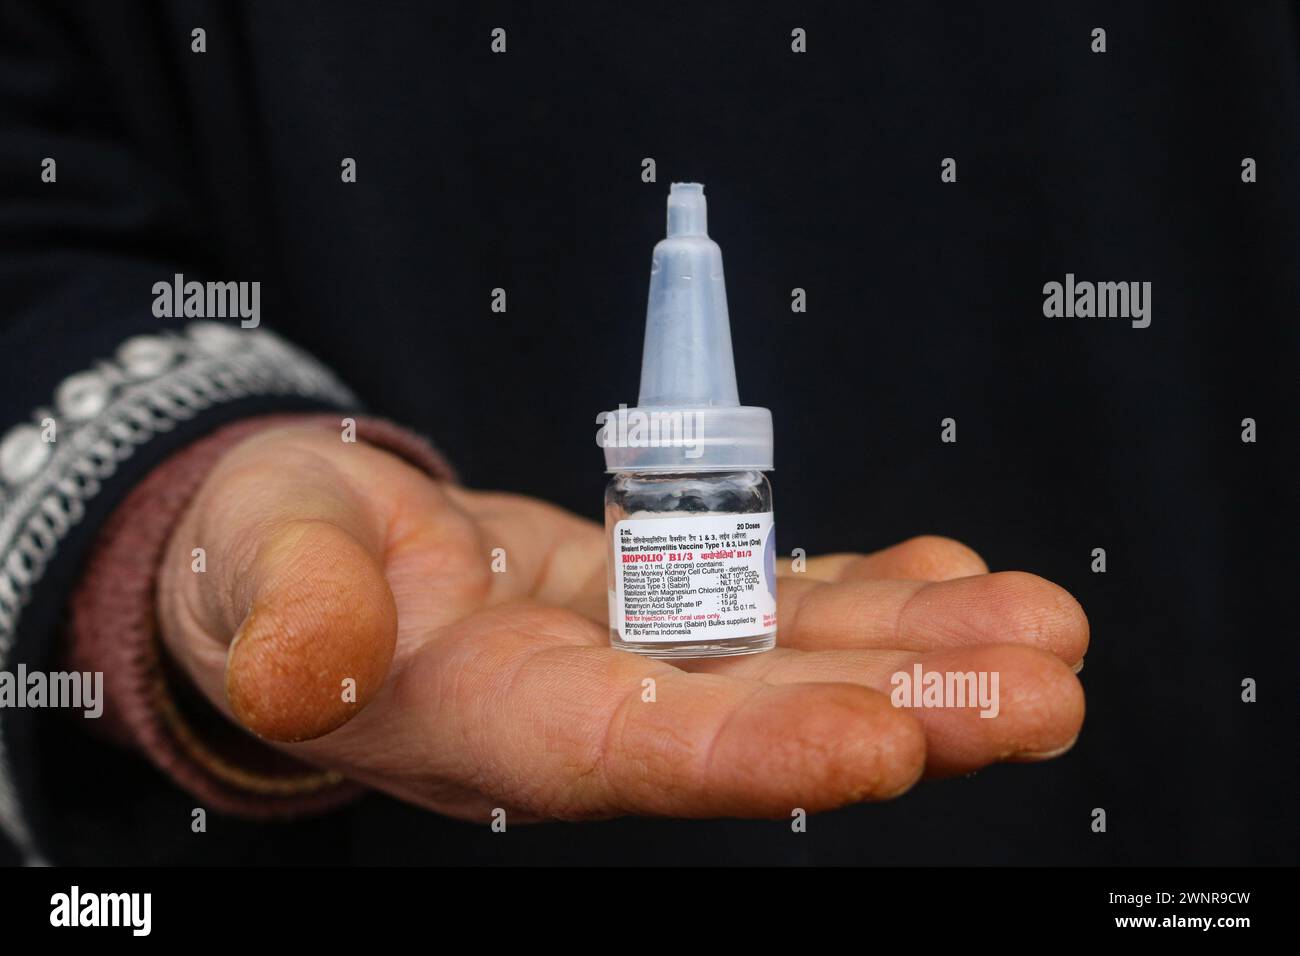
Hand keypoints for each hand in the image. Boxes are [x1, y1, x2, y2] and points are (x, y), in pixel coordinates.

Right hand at [158, 425, 1086, 820]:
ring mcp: (633, 656)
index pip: (622, 755)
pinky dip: (866, 593)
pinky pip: (777, 601)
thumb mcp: (252, 561)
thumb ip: (286, 610)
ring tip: (1043, 636)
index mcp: (480, 716)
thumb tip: (301, 668)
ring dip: (917, 651)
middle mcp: (582, 707)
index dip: (746, 758)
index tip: (880, 747)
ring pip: (789, 658)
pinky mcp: (660, 602)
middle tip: (1040, 698)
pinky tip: (950, 579)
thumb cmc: (265, 551)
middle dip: (896, 713)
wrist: (314, 541)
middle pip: (750, 721)